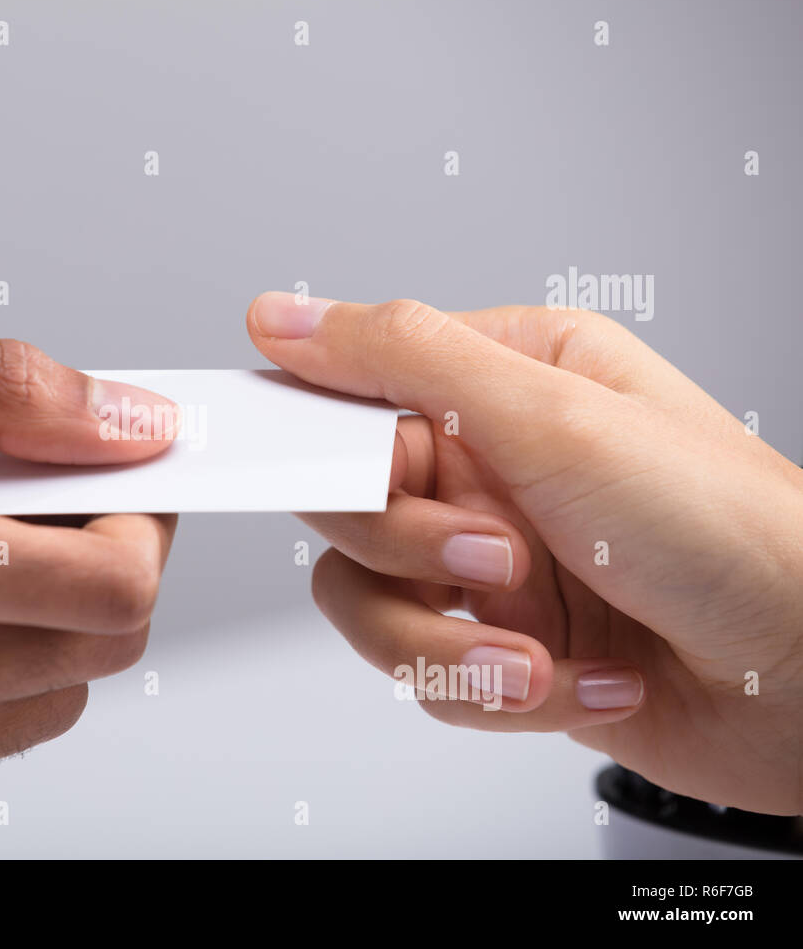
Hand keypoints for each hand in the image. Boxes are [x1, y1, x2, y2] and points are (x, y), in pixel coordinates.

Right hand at [248, 292, 802, 814]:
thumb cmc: (734, 533)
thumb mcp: (556, 417)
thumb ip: (405, 356)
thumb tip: (289, 316)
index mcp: (503, 383)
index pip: (352, 396)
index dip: (317, 442)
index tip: (278, 464)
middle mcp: (488, 472)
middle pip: (346, 509)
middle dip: (414, 554)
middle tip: (496, 560)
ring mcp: (491, 565)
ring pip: (372, 605)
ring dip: (453, 648)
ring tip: (538, 656)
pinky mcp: (500, 646)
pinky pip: (428, 677)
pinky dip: (503, 694)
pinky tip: (589, 680)